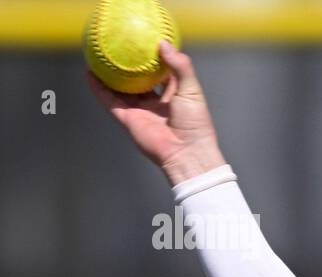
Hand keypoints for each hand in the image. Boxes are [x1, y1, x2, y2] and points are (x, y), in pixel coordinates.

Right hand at [86, 40, 225, 184]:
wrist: (186, 153)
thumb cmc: (195, 124)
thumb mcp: (192, 90)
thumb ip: (180, 67)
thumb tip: (164, 43)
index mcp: (174, 96)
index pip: (163, 73)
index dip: (156, 58)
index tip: (147, 41)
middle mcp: (155, 103)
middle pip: (139, 80)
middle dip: (130, 66)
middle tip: (120, 46)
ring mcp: (140, 111)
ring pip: (120, 89)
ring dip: (109, 75)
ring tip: (98, 56)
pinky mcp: (128, 119)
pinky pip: (109, 101)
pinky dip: (98, 88)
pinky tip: (89, 73)